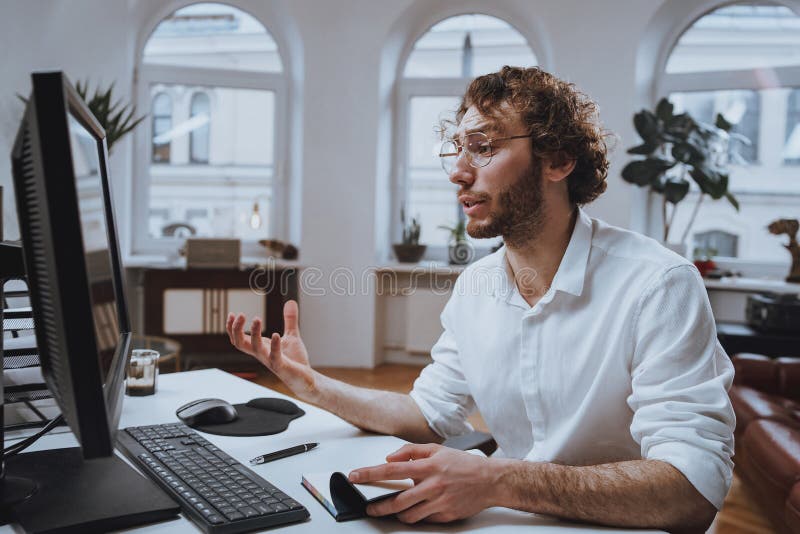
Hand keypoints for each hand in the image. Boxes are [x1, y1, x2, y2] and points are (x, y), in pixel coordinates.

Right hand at [226, 300, 316, 400]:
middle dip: (235, 329)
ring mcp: (271, 360)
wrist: (306, 378)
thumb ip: (289, 319)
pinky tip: (277, 335)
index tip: (232, 313)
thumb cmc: (295, 360)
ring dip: (254, 333)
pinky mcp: (282, 366)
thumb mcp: (292, 335)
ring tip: (256, 318)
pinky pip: (274, 357)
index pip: (239, 338)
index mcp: (261, 347)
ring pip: (255, 349)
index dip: (232, 327)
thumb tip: (290, 302)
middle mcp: (262, 354)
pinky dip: (274, 346)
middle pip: (240, 343)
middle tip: (239, 314)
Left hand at [348, 444, 497, 523]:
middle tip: (371, 508)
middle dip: (379, 506)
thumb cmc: (464, 465)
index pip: (391, 469)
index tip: (356, 476)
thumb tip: (391, 457)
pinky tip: (419, 510)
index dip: (370, 473)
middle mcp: (432, 485)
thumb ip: (411, 451)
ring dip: (398, 515)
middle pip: (397, 501)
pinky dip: (418, 516)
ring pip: (409, 515)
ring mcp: (439, 502)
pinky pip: (425, 520)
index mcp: (428, 466)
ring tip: (395, 510)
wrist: (490, 480)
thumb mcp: (437, 449)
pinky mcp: (446, 516)